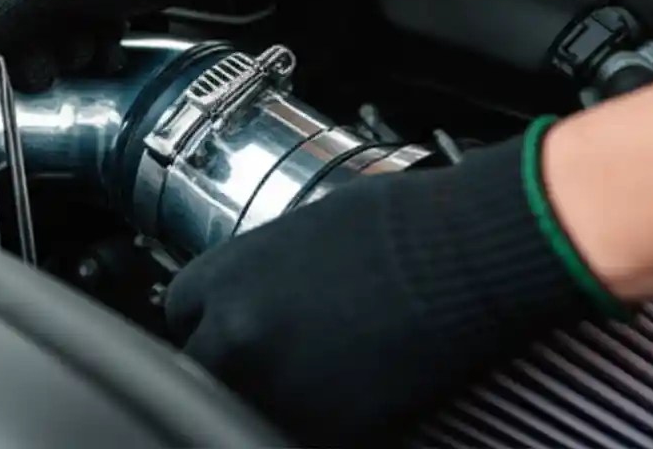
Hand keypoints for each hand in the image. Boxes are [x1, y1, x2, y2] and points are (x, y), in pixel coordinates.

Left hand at [165, 137, 594, 444]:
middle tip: (279, 357)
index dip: (212, 320)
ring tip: (318, 374)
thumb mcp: (313, 225)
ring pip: (243, 404)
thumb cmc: (410, 224)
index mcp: (229, 276)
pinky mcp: (330, 426)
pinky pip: (294, 427)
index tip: (234, 325)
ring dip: (270, 393)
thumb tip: (263, 288)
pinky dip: (314, 416)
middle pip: (203, 368)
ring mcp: (280, 387)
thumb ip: (267, 266)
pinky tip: (349, 393)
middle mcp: (239, 335)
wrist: (472, 256)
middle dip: (232, 363)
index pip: (180, 313)